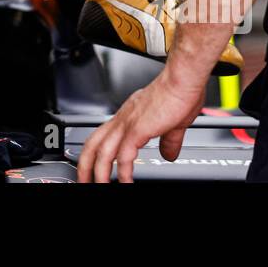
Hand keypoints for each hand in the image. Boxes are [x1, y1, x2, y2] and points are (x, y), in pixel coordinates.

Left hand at [76, 68, 204, 182]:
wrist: (183, 79)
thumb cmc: (180, 92)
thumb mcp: (174, 123)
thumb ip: (169, 141)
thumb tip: (169, 154)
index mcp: (129, 115)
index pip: (102, 136)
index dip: (95, 152)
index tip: (94, 166)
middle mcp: (123, 118)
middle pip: (93, 144)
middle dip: (85, 165)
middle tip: (84, 181)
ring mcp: (128, 123)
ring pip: (103, 152)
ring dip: (100, 173)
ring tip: (101, 186)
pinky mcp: (138, 129)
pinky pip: (124, 155)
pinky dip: (123, 171)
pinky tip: (126, 182)